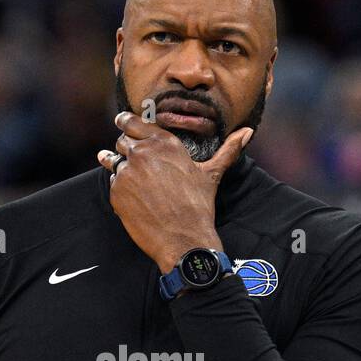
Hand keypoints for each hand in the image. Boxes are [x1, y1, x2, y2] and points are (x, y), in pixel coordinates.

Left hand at [97, 111, 252, 271]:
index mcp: (164, 143)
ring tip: (131, 179)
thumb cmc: (199, 206)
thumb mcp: (211, 174)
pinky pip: (113, 183)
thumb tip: (248, 132)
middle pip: (122, 140)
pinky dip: (120, 189)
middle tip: (135, 160)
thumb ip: (227, 150)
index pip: (132, 121)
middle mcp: (143, 153)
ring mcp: (127, 172)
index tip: (122, 122)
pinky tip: (135, 199)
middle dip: (126, 148)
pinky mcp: (116, 192)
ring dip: (120, 167)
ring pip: (114, 161)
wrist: (183, 239)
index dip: (126, 122)